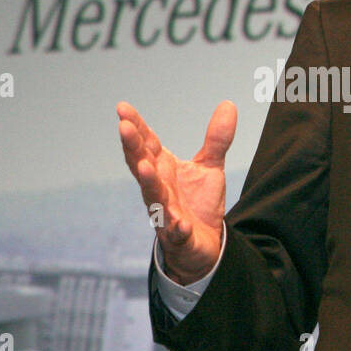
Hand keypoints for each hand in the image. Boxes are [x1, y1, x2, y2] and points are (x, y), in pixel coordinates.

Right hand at [117, 100, 235, 284]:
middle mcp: (159, 189)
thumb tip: (228, 104)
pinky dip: (177, 228)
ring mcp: (166, 214)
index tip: (123, 107)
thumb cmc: (198, 204)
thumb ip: (216, 139)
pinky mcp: (179, 237)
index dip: (136, 127)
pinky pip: (176, 233)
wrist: (205, 245)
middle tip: (124, 127)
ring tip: (145, 167)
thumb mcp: (210, 167)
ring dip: (149, 182)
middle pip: (142, 165)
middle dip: (133, 147)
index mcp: (163, 169)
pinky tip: (181, 223)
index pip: (147, 144)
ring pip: (153, 197)